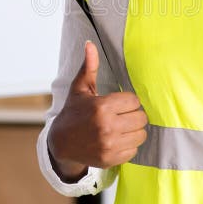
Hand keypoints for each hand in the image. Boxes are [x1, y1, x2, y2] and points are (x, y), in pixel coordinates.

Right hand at [48, 41, 148, 180]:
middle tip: (122, 115)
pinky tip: (117, 139)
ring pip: (141, 134)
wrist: (61, 143)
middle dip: (133, 115)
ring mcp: (109, 145)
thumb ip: (89, 67)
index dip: (128, 101)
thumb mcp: (80, 88)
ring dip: (134, 130)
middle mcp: (107, 127)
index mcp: (102, 107)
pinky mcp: (111, 159)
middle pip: (141, 118)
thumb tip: (90, 44)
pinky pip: (134, 150)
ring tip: (121, 127)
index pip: (134, 101)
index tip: (119, 103)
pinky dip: (129, 145)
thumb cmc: (74, 111)